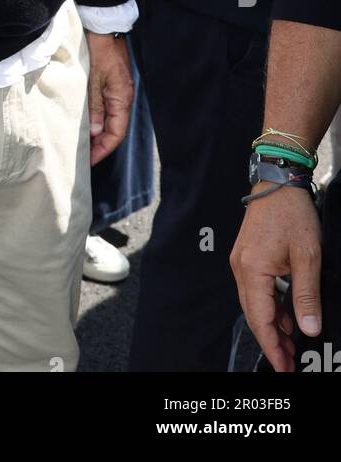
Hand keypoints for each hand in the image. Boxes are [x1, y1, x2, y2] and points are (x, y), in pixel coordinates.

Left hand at [84, 31, 132, 165]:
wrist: (102, 26)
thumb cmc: (99, 50)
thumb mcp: (93, 79)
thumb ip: (95, 105)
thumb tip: (96, 132)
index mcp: (122, 98)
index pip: (116, 132)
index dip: (103, 149)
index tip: (89, 161)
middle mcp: (122, 97)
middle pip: (114, 129)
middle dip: (100, 145)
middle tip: (82, 157)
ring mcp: (117, 91)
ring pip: (109, 120)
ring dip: (97, 133)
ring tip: (81, 144)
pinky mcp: (110, 84)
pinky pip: (106, 108)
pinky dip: (96, 119)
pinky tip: (84, 123)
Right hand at [230, 186, 321, 371]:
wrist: (278, 181)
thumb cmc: (292, 213)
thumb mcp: (308, 257)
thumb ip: (306, 296)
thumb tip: (309, 328)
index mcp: (252, 270)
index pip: (261, 319)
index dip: (273, 347)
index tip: (285, 368)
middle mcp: (240, 268)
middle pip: (253, 315)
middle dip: (272, 341)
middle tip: (290, 364)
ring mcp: (241, 261)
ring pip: (254, 304)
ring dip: (272, 326)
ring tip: (291, 346)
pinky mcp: (246, 256)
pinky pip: (255, 290)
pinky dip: (269, 307)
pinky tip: (285, 317)